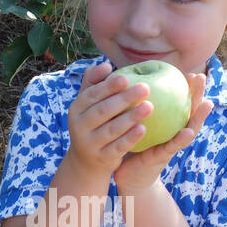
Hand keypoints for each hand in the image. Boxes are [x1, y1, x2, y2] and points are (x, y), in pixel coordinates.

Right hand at [66, 59, 163, 181]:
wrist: (86, 161)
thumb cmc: (93, 124)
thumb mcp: (88, 105)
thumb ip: (94, 83)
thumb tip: (105, 65)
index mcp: (76, 109)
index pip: (92, 95)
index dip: (108, 86)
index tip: (127, 78)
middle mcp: (79, 126)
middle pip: (102, 111)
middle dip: (124, 99)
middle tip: (146, 88)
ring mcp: (89, 144)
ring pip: (111, 130)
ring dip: (131, 117)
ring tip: (150, 107)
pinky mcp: (101, 158)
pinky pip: (117, 147)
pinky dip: (130, 138)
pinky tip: (144, 129)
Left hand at [113, 70, 211, 195]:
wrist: (124, 175)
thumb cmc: (127, 144)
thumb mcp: (129, 122)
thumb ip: (130, 104)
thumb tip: (123, 78)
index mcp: (165, 122)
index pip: (176, 101)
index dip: (184, 87)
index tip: (189, 71)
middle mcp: (171, 132)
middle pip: (188, 111)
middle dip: (197, 94)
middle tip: (201, 77)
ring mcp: (169, 146)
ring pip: (188, 129)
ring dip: (199, 117)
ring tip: (207, 103)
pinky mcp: (161, 158)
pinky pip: (172, 147)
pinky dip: (181, 139)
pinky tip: (188, 131)